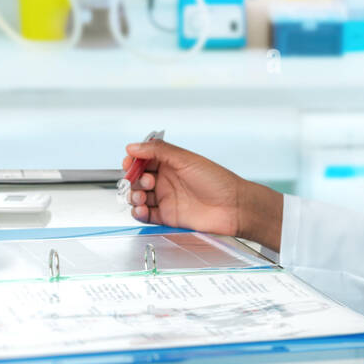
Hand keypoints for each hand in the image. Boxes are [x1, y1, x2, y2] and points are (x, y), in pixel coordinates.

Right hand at [121, 137, 242, 237]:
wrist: (234, 208)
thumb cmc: (218, 181)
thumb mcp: (186, 159)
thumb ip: (158, 151)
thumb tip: (133, 146)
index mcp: (170, 163)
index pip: (143, 159)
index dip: (133, 161)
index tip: (129, 163)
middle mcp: (166, 180)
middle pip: (138, 179)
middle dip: (133, 180)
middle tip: (145, 182)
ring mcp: (166, 198)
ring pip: (138, 197)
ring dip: (134, 196)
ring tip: (141, 197)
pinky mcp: (167, 216)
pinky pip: (145, 215)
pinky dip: (138, 212)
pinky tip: (142, 210)